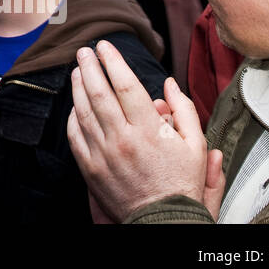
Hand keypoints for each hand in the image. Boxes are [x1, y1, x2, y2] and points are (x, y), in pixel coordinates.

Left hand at [68, 41, 212, 220]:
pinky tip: (75, 104)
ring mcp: (104, 154)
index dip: (113, 61)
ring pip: (84, 111)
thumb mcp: (195, 146)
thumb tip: (169, 84)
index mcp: (149, 131)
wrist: (164, 221)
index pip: (125, 86)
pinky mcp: (91, 168)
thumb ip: (184, 110)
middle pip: (99, 93)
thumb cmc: (180, 184)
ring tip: (78, 70)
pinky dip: (73, 116)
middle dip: (89, 66)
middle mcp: (123, 139)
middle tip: (85, 51)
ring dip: (78, 86)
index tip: (105, 47)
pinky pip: (76, 135)